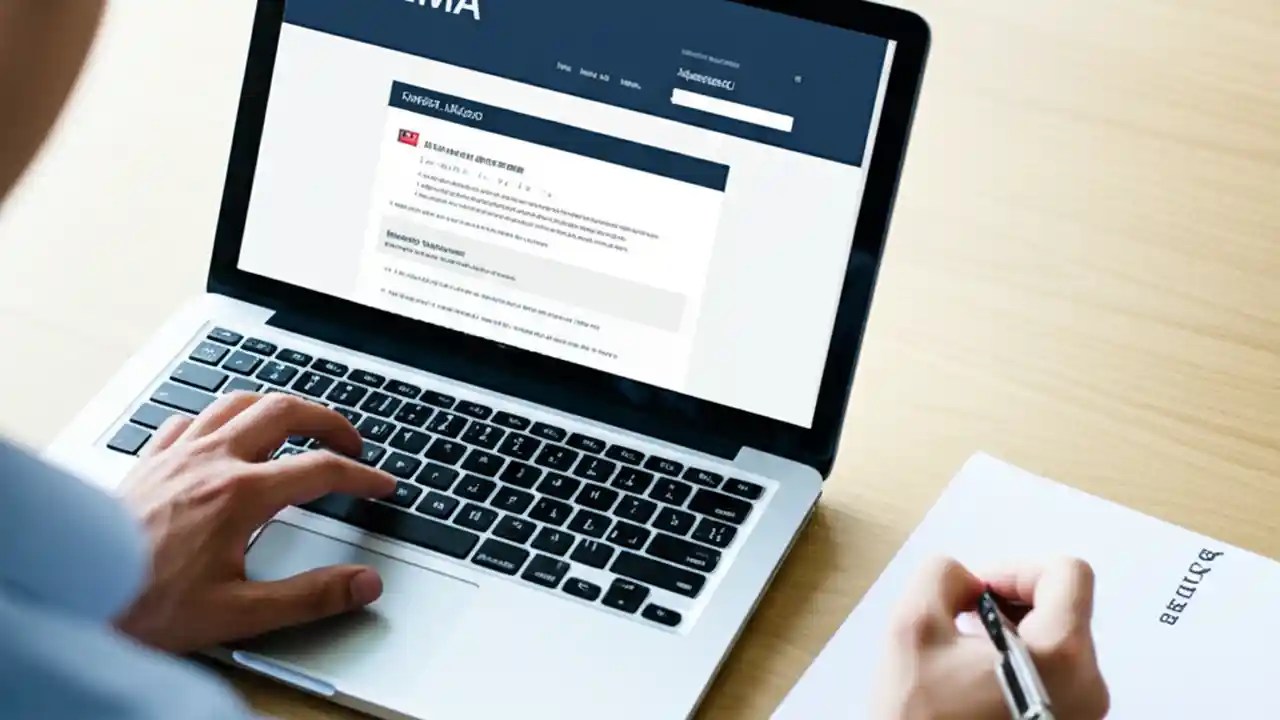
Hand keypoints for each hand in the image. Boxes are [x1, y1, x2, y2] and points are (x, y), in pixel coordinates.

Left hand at [114, 392, 396, 652]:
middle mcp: (210, 462)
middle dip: (328, 420)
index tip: (381, 486)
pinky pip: (190, 419)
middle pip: (284, 412)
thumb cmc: (145, 606)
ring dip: (277, 407)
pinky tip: (223, 435)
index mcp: (239, 494)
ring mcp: (176, 455)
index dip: (362, 476)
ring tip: (298, 423)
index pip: (321, 469)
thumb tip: (363, 584)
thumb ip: (311, 597)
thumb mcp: (239, 614)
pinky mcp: (148, 461)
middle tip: (350, 441)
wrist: (73, 592)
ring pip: (238, 402)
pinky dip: (220, 418)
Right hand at [873, 557, 1108, 719]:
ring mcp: (1085, 718)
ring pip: (1057, 648)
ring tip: (961, 663)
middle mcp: (1089, 687)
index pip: (1066, 573)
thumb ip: (942, 577)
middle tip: (959, 626)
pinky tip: (973, 692)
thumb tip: (965, 580)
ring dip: (1009, 640)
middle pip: (1064, 611)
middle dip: (1007, 606)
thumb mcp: (912, 628)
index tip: (976, 592)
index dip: (1015, 568)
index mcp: (1062, 654)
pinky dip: (1017, 671)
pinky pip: (1054, 683)